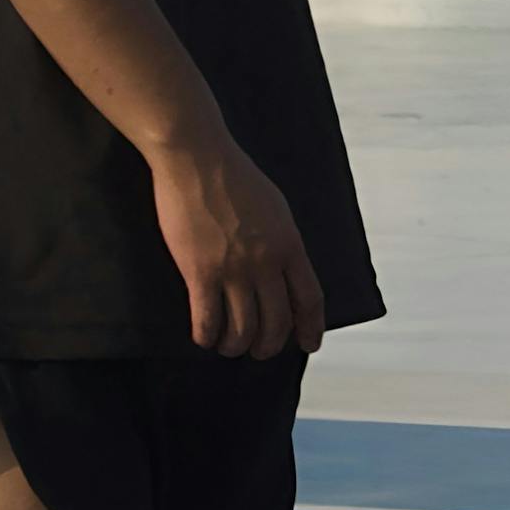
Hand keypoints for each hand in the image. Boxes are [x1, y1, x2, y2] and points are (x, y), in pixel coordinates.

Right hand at [151, 123, 325, 368]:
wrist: (198, 158)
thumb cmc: (234, 177)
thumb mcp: (276, 208)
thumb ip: (282, 241)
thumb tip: (284, 269)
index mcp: (290, 245)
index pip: (309, 298)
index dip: (311, 328)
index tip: (309, 345)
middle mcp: (266, 262)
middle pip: (276, 322)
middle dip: (269, 346)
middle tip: (259, 351)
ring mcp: (233, 269)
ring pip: (242, 329)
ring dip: (236, 346)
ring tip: (229, 347)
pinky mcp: (200, 272)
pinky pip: (207, 319)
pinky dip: (207, 336)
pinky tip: (204, 338)